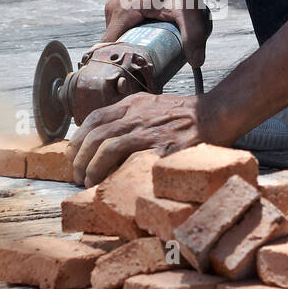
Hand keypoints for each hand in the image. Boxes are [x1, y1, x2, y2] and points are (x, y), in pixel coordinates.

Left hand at [66, 91, 222, 186]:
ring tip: (89, 182)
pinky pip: (130, 162)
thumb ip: (131, 115)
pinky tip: (112, 184)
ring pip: (108, 148)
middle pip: (96, 135)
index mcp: (132, 105)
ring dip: (93, 167)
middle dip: (80, 158)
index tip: (73, 154)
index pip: (94, 118)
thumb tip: (109, 137)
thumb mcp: (153, 104)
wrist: (215, 114)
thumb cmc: (185, 113)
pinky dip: (115, 174)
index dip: (78, 138)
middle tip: (77, 174)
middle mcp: (136, 116)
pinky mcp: (161, 150)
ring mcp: (148, 132)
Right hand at [102, 0, 212, 67]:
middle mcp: (112, 11)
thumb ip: (193, 36)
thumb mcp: (186, 10)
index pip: (107, 49)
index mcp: (120, 13)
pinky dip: (133, 38)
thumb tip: (197, 62)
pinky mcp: (121, 7)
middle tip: (150, 71)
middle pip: (114, 46)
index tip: (134, 77)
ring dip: (132, 49)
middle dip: (130, 59)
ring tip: (150, 60)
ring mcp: (115, 8)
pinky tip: (148, 45)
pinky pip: (122, 30)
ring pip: (118, 38)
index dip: (118, 65)